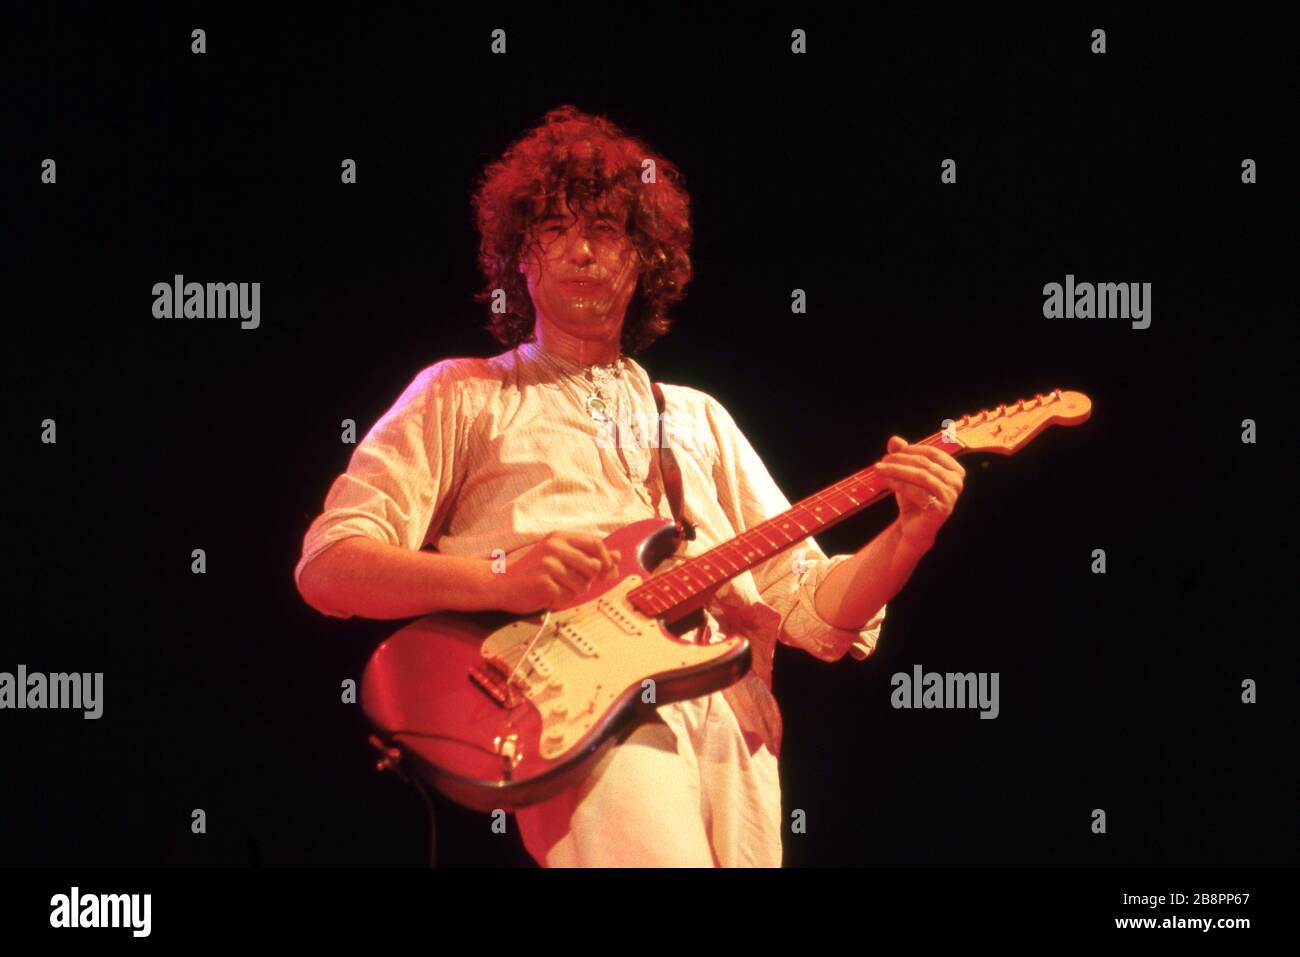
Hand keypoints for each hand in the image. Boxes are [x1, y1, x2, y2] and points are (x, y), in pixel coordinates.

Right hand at [492, 530, 620, 613]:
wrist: (501, 583)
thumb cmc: (533, 570)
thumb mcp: (560, 556)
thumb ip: (589, 555)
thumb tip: (617, 556)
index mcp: (560, 537)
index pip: (596, 543)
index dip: (607, 559)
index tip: (609, 572)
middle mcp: (554, 547)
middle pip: (593, 565)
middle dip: (591, 579)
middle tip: (577, 583)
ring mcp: (547, 564)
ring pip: (583, 584)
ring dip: (575, 591)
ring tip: (559, 587)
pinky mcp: (542, 582)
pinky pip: (568, 596)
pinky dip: (562, 599)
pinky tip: (550, 594)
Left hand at [875, 435, 965, 551]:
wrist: (914, 527)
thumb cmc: (913, 497)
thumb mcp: (907, 474)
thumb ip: (902, 455)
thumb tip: (894, 439)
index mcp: (955, 470)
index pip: (932, 453)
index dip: (909, 450)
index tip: (890, 453)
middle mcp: (957, 482)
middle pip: (924, 464)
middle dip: (900, 461)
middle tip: (880, 462)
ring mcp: (951, 496)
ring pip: (921, 476)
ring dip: (897, 471)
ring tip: (879, 470)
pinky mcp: (941, 510)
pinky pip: (918, 492)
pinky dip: (900, 485)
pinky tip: (887, 482)